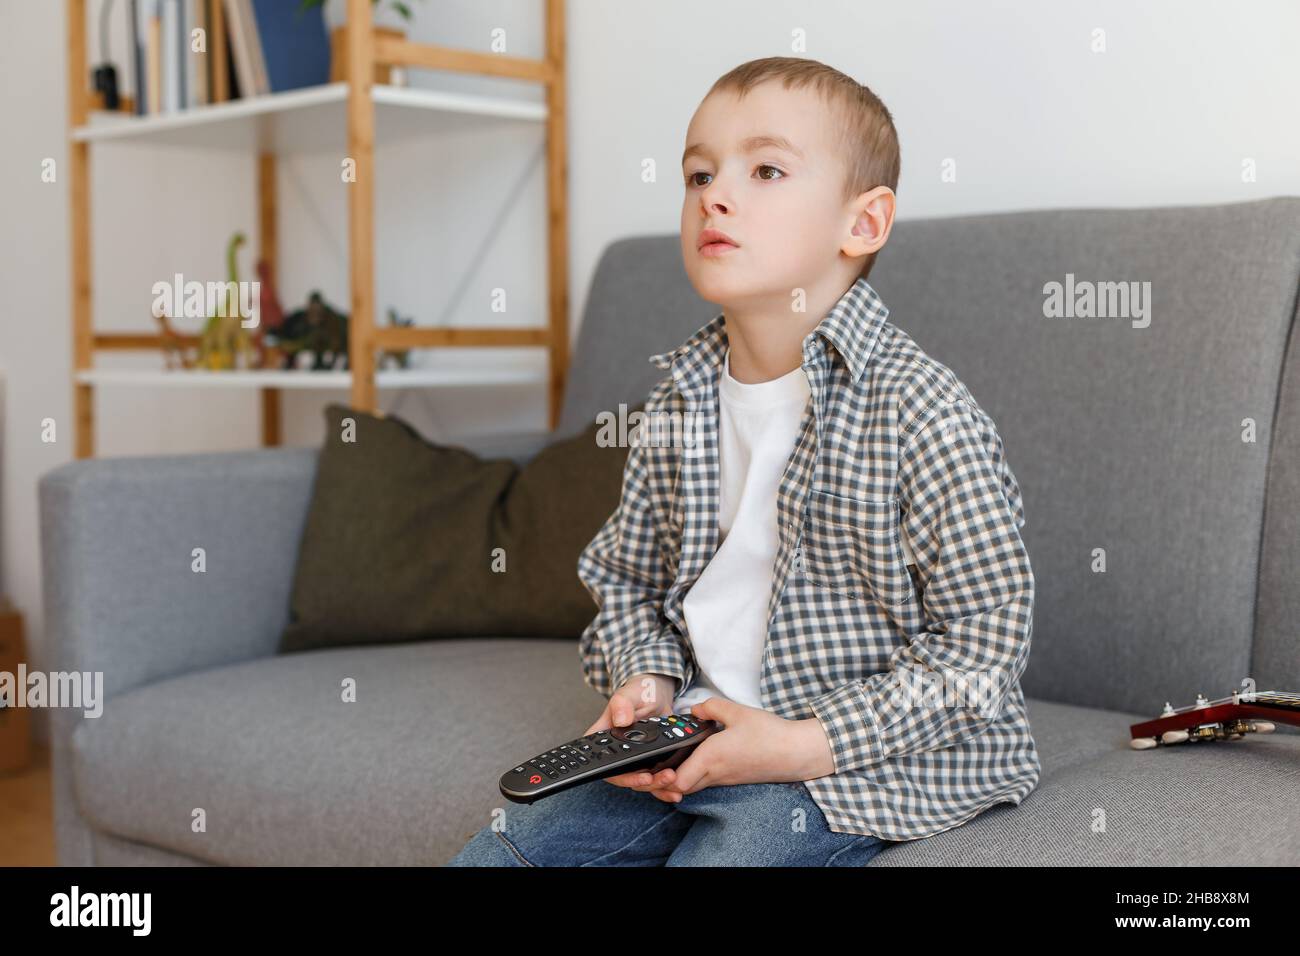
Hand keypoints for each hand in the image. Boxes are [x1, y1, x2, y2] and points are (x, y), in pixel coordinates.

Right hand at [584, 673, 678, 795]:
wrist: (656, 695)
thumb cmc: (637, 692)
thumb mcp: (628, 694)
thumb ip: (622, 704)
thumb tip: (620, 720)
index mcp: (603, 739)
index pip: (604, 764)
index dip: (620, 776)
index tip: (641, 776)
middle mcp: (616, 753)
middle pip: (625, 777)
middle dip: (645, 782)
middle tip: (665, 777)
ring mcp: (633, 760)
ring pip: (641, 781)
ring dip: (657, 785)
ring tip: (673, 779)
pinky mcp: (649, 762)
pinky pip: (653, 779)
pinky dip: (664, 786)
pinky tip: (677, 788)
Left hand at [642, 697, 835, 798]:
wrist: (796, 753)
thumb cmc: (769, 734)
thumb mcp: (737, 711)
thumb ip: (711, 708)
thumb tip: (694, 710)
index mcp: (711, 758)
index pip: (676, 781)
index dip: (661, 777)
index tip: (654, 764)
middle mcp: (715, 774)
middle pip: (679, 788)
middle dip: (664, 780)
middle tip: (655, 762)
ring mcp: (724, 779)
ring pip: (692, 786)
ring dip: (679, 777)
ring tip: (672, 759)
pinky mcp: (732, 779)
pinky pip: (706, 782)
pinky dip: (694, 775)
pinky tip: (695, 758)